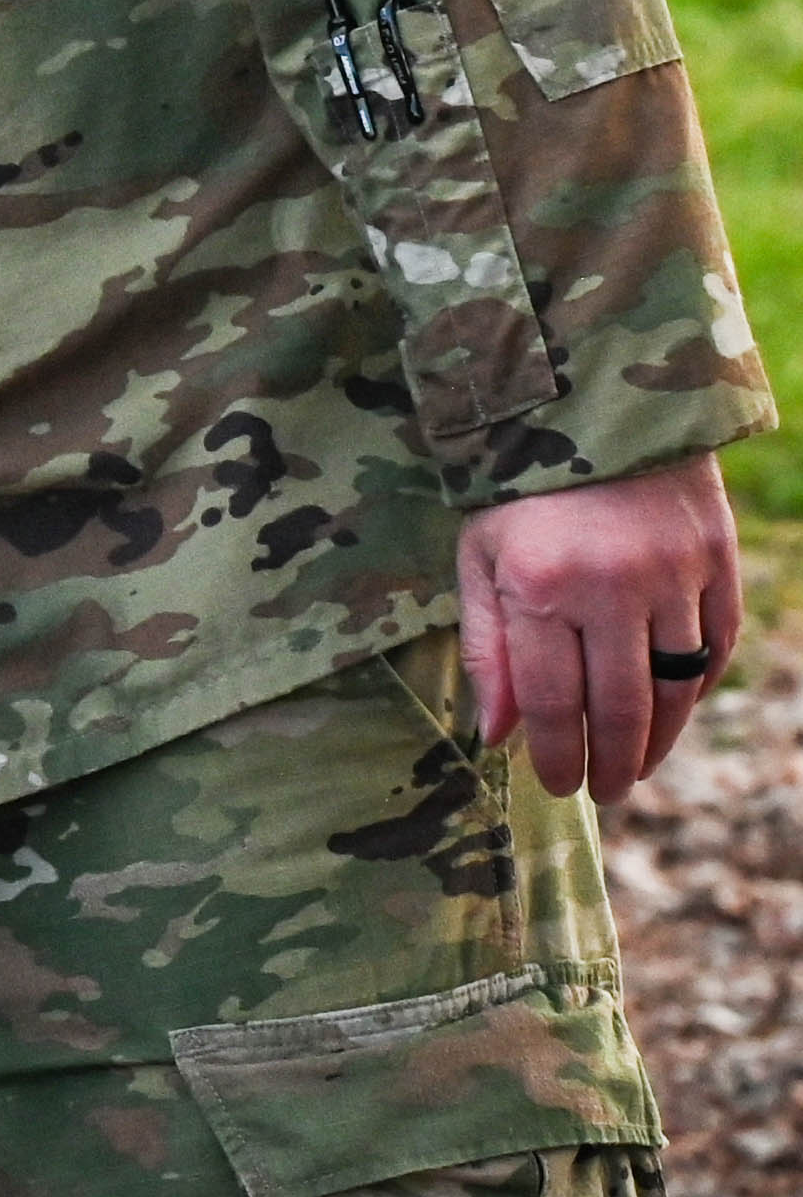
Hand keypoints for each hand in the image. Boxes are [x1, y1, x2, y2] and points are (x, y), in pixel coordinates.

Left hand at [453, 452, 743, 806]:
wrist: (596, 404)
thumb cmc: (517, 488)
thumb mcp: (478, 554)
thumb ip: (486, 644)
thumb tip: (497, 735)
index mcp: (539, 583)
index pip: (552, 700)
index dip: (556, 754)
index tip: (557, 784)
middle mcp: (612, 584)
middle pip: (620, 706)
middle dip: (610, 763)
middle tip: (602, 793)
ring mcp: (674, 573)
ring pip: (674, 687)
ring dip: (657, 740)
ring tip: (635, 768)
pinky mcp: (718, 560)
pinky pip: (716, 647)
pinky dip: (696, 690)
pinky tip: (673, 713)